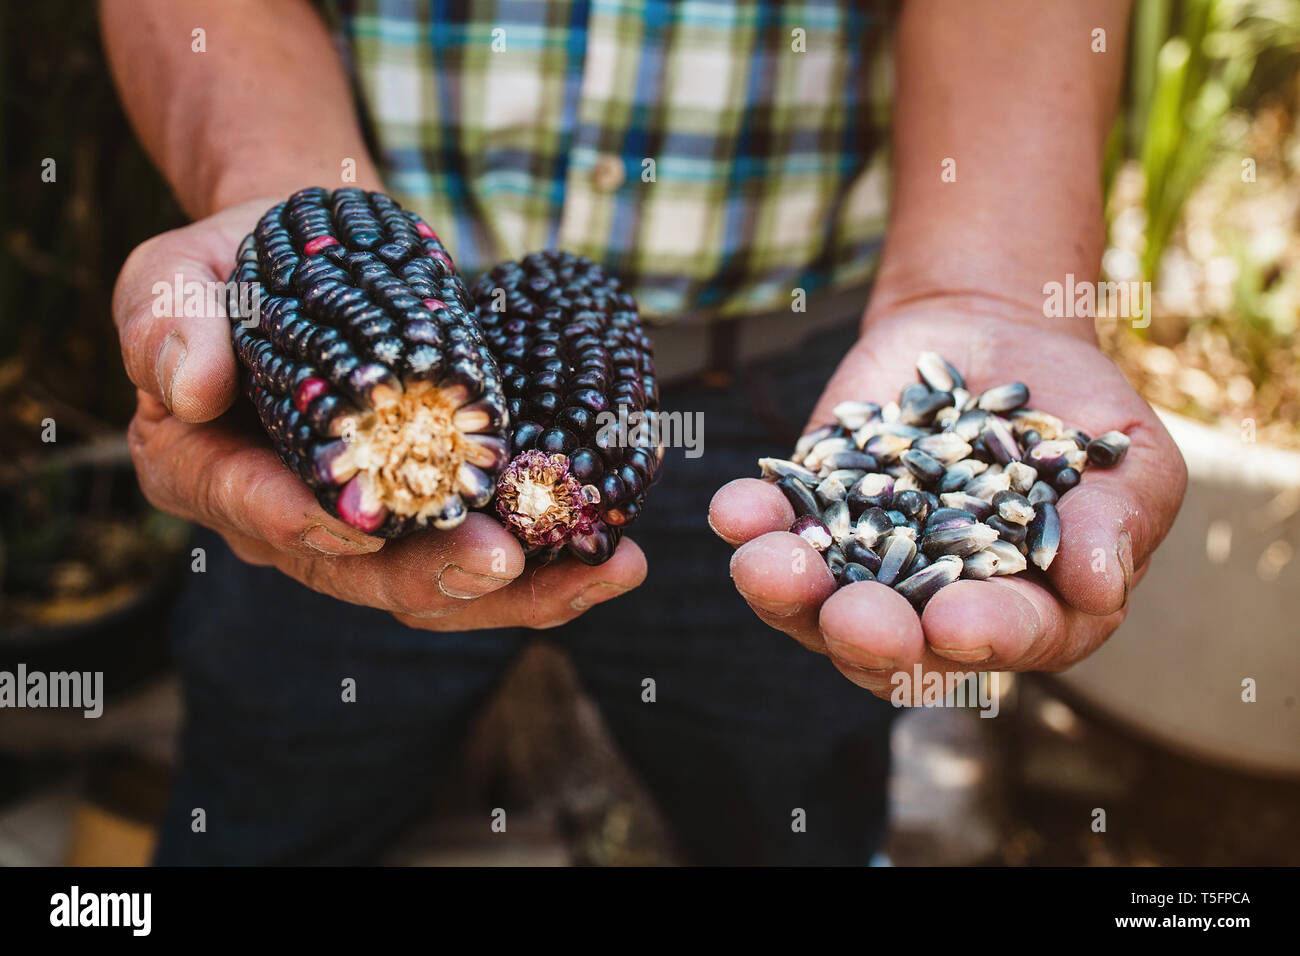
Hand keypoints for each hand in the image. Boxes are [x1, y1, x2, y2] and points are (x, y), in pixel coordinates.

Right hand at [113, 200, 645, 629]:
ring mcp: (371, 525)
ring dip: (525, 591)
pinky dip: (556, 564)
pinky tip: (616, 556)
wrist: (315, 254)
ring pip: (440, 586)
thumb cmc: (238, 263)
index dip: (298, 522)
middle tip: (507, 560)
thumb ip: (166, 320)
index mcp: (208, 470)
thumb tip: (190, 386)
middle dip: (438, 575)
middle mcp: (290, 520)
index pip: (248, 507)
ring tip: (606, 572)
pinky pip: (491, 552)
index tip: (360, 525)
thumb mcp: (178, 270)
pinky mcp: (435, 510)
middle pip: (363, 574)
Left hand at [709, 297, 1186, 697]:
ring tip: (766, 564)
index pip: (1006, 637)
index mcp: (1024, 613)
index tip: (957, 619)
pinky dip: (750, 524)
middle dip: (869, 635)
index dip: (984, 633)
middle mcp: (931, 608)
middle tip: (851, 616)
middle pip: (895, 648)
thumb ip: (1113, 522)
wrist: (993, 336)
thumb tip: (1097, 586)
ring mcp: (860, 565)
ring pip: (814, 605)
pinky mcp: (809, 512)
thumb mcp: (1125, 458)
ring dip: (786, 592)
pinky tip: (736, 508)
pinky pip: (770, 531)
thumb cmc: (1077, 410)